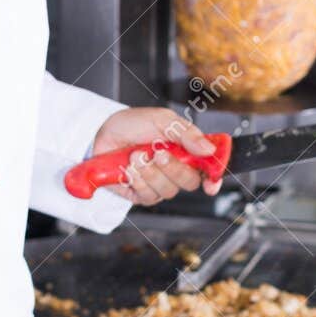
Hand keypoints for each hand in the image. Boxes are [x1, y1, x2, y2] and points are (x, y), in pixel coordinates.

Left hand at [90, 106, 222, 206]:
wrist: (102, 132)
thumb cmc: (132, 124)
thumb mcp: (162, 120)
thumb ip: (187, 133)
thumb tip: (209, 149)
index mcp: (186, 151)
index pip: (208, 169)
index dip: (214, 178)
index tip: (211, 183)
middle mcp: (175, 169)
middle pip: (190, 182)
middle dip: (174, 169)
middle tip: (159, 153)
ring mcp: (158, 183)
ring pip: (168, 191)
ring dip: (151, 172)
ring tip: (137, 155)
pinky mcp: (141, 194)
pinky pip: (148, 196)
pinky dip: (138, 181)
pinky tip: (130, 168)